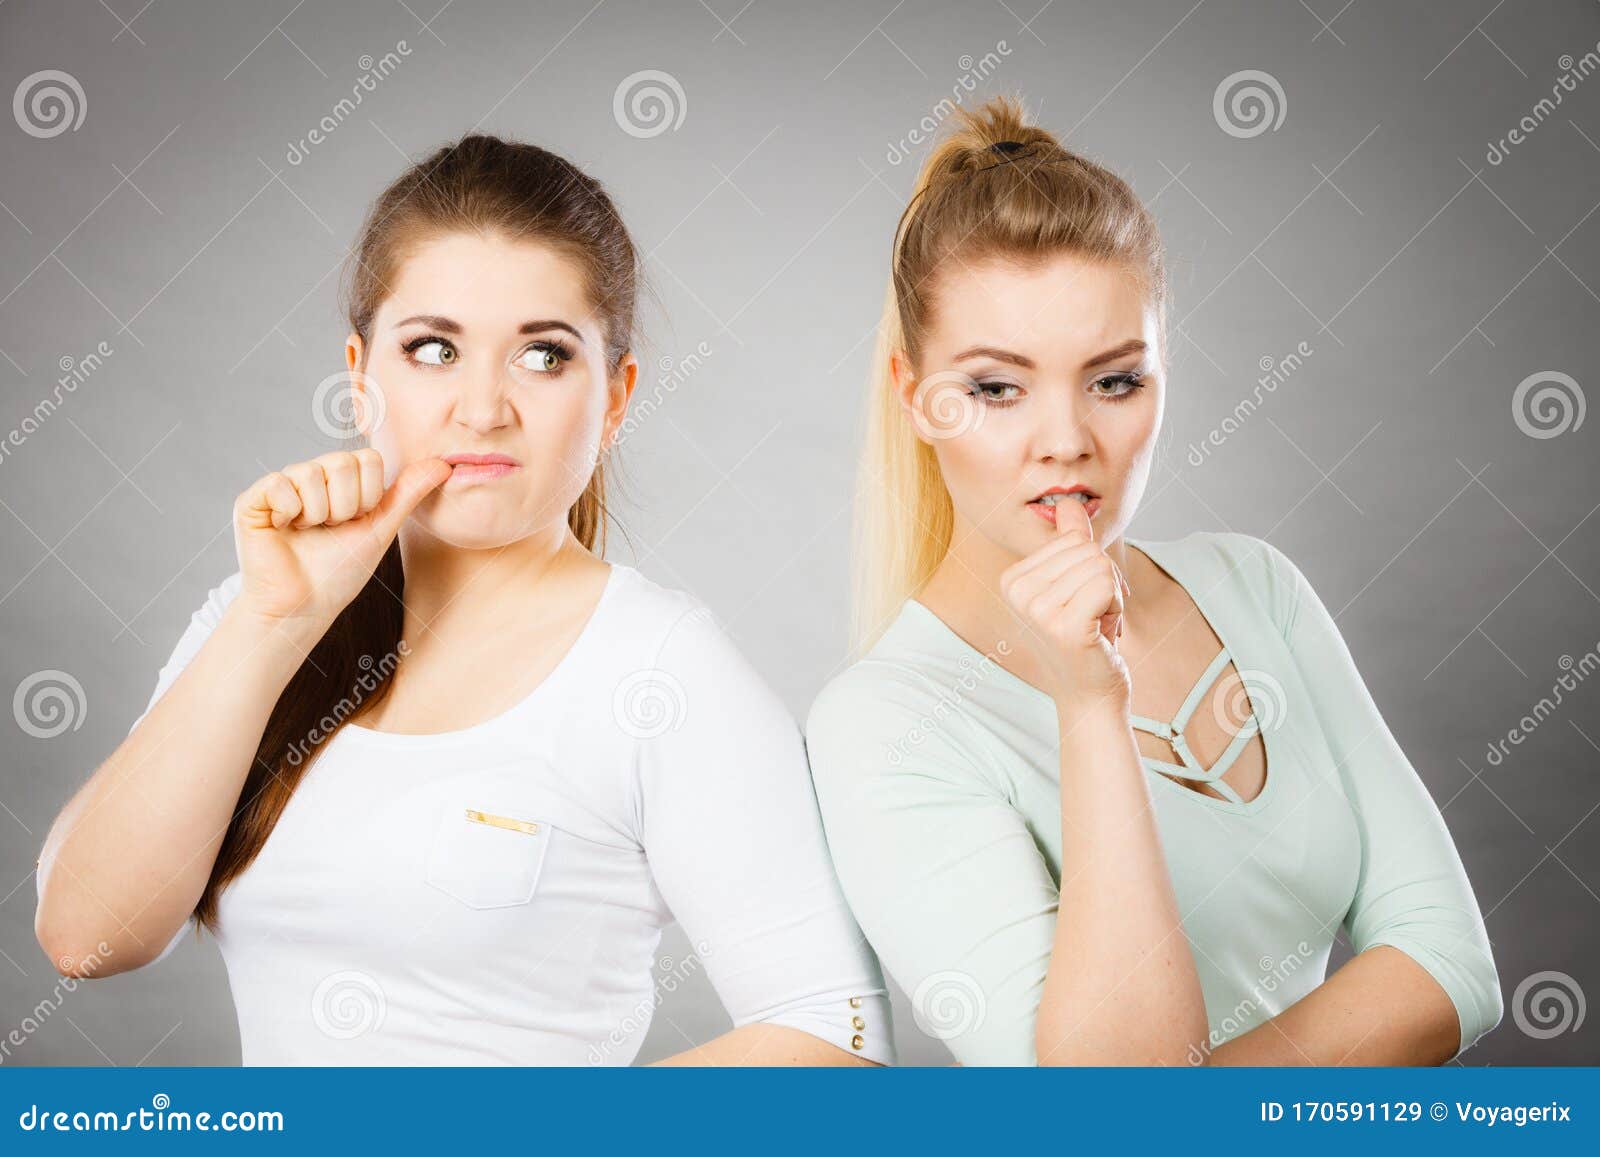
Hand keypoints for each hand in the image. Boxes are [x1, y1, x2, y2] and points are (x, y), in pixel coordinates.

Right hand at [232, 449, 450, 629]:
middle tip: (330, 529)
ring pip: (310, 473)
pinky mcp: (253, 498)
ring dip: (318, 514)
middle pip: (341, 462)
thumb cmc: (341, 571)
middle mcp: (312, 476)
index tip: (356, 521)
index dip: (368, 496)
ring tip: (308, 532)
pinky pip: (279, 483)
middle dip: (344, 507)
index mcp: (342, 481)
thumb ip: (408, 494)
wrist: (304, 605)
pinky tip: (285, 529)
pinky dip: (289, 512)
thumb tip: (445, 464)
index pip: (367, 459)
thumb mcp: (381, 529)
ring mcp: (282, 485)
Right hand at [998, 496, 1132, 710]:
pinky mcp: (1062, 626)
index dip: (1090, 568)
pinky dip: (1115, 607)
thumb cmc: (1085, 638)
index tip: (1079, 603)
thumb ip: (1070, 541)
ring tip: (1094, 625)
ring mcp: (1037, 609)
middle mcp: (1017, 592)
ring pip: (1100, 566)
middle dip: (1104, 581)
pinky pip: (1106, 584)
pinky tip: (1100, 632)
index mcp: (1012, 579)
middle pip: (1087, 549)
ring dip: (1111, 597)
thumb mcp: (1074, 583)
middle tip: (1090, 616)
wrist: (1089, 693)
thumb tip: (1068, 502)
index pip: (1072, 539)